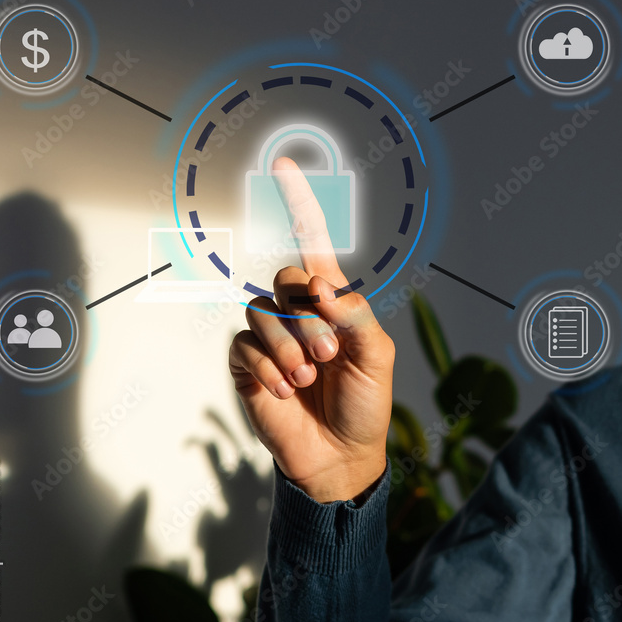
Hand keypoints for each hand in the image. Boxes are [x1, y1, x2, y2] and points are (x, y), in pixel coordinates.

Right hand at [229, 157, 394, 503]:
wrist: (342, 456)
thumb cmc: (366, 403)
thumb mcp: (378, 357)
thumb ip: (355, 316)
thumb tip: (322, 287)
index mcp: (332, 302)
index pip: (312, 243)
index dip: (300, 204)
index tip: (284, 165)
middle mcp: (298, 313)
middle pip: (286, 279)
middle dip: (309, 317)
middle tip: (328, 357)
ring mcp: (270, 339)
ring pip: (261, 313)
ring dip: (288, 347)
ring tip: (307, 380)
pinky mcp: (248, 366)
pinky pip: (243, 347)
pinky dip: (267, 369)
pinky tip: (285, 391)